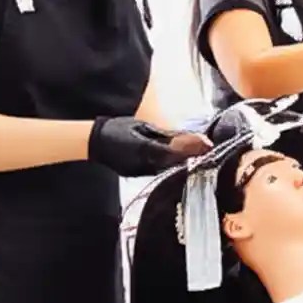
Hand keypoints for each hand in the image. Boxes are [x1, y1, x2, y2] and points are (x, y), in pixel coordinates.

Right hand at [88, 117, 211, 176]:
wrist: (93, 141)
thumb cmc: (117, 129)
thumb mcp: (143, 127)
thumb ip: (166, 135)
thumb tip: (190, 137)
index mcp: (146, 150)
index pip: (176, 154)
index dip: (194, 150)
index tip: (208, 145)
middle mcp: (145, 165)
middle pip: (176, 164)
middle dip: (192, 157)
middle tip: (208, 149)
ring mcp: (141, 173)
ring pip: (169, 170)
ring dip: (184, 162)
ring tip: (199, 153)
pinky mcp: (138, 175)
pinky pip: (160, 171)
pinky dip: (172, 165)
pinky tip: (181, 158)